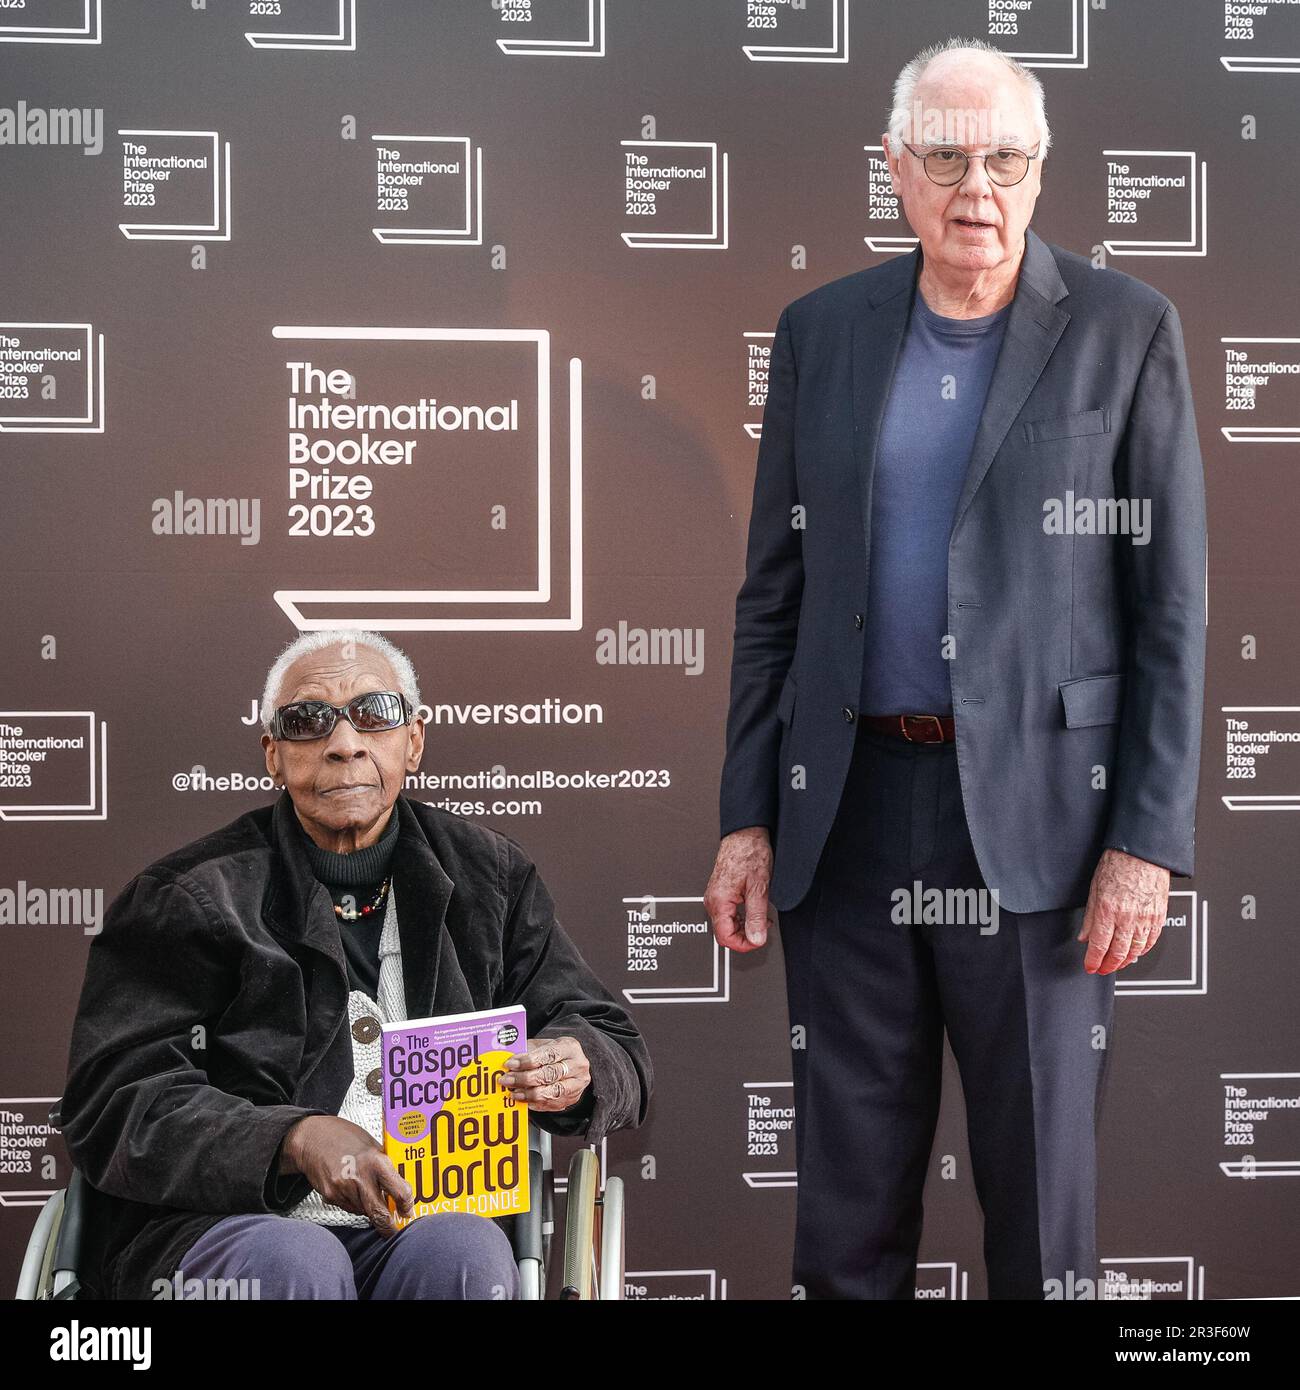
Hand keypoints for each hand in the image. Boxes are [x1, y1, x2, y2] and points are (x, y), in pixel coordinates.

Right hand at [279, 1114, 412, 1236]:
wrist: (313, 1138)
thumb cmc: (344, 1137)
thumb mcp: (373, 1145)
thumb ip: (386, 1166)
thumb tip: (402, 1185)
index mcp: (376, 1162)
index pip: (399, 1191)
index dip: (406, 1204)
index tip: (408, 1210)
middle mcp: (360, 1177)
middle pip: (380, 1214)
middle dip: (388, 1227)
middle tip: (393, 1229)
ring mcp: (343, 1189)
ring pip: (363, 1212)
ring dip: (368, 1209)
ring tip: (364, 1189)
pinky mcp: (331, 1197)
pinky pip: (349, 1207)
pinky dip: (354, 1203)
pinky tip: (350, 1186)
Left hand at [501, 1035, 590, 1111]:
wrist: (569, 1064)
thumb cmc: (552, 1054)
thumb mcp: (540, 1046)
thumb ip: (526, 1051)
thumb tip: (507, 1060)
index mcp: (570, 1047)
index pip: (548, 1054)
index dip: (527, 1061)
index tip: (510, 1064)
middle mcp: (577, 1066)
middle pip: (549, 1074)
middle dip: (524, 1078)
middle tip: (507, 1079)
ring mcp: (576, 1084)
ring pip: (551, 1092)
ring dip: (528, 1093)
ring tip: (513, 1091)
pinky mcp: (572, 1099)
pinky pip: (550, 1104)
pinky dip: (534, 1102)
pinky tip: (522, 1099)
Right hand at [704, 826, 773, 951]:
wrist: (745, 835)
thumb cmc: (750, 853)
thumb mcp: (759, 887)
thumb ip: (757, 916)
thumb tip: (756, 939)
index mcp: (719, 901)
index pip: (725, 938)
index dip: (744, 945)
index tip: (760, 940)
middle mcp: (713, 900)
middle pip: (724, 934)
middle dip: (746, 936)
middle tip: (764, 928)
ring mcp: (715, 897)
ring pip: (726, 925)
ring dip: (745, 927)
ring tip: (762, 918)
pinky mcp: (720, 893)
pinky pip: (727, 915)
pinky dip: (741, 918)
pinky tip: (754, 911)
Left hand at [1077, 848, 1169, 973]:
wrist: (1142, 853)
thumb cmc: (1118, 864)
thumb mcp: (1094, 889)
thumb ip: (1090, 916)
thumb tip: (1085, 936)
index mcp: (1108, 910)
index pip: (1099, 945)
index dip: (1094, 961)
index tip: (1090, 967)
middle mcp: (1127, 917)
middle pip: (1118, 952)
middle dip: (1109, 965)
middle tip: (1102, 969)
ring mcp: (1145, 918)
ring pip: (1136, 950)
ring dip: (1126, 961)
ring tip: (1117, 963)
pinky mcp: (1158, 916)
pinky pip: (1152, 940)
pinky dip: (1143, 950)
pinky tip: (1136, 952)